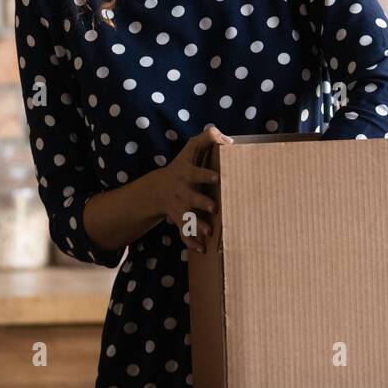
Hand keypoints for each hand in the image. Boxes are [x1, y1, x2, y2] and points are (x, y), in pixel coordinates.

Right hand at [142, 126, 231, 253]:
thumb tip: (229, 140)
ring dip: (198, 225)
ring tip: (208, 232)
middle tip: (215, 208)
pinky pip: (184, 232)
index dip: (206, 175)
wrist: (158, 188)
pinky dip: (191, 242)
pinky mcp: (180, 220)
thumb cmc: (182, 166)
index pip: (197, 173)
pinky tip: (201, 249)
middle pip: (193, 198)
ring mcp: (180, 207)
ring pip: (189, 218)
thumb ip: (208, 138)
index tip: (217, 177)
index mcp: (187, 174)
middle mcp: (183, 192)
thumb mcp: (190, 149)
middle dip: (203, 203)